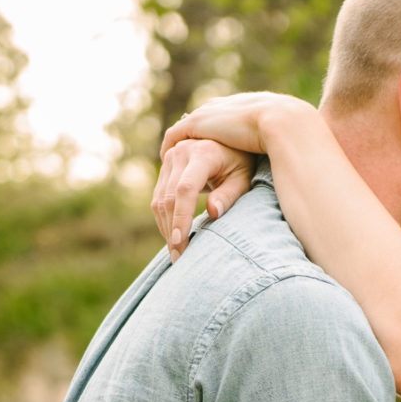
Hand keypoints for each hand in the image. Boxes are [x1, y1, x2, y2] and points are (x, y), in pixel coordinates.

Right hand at [151, 138, 252, 261]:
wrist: (228, 143)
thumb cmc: (241, 164)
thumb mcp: (242, 179)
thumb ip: (228, 196)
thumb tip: (213, 213)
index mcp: (203, 153)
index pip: (185, 189)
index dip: (181, 217)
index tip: (180, 242)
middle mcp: (182, 152)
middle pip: (169, 197)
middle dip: (172, 230)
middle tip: (179, 258)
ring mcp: (170, 158)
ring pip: (160, 200)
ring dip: (166, 228)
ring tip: (176, 253)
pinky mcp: (165, 167)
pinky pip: (158, 197)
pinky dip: (164, 219)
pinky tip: (173, 237)